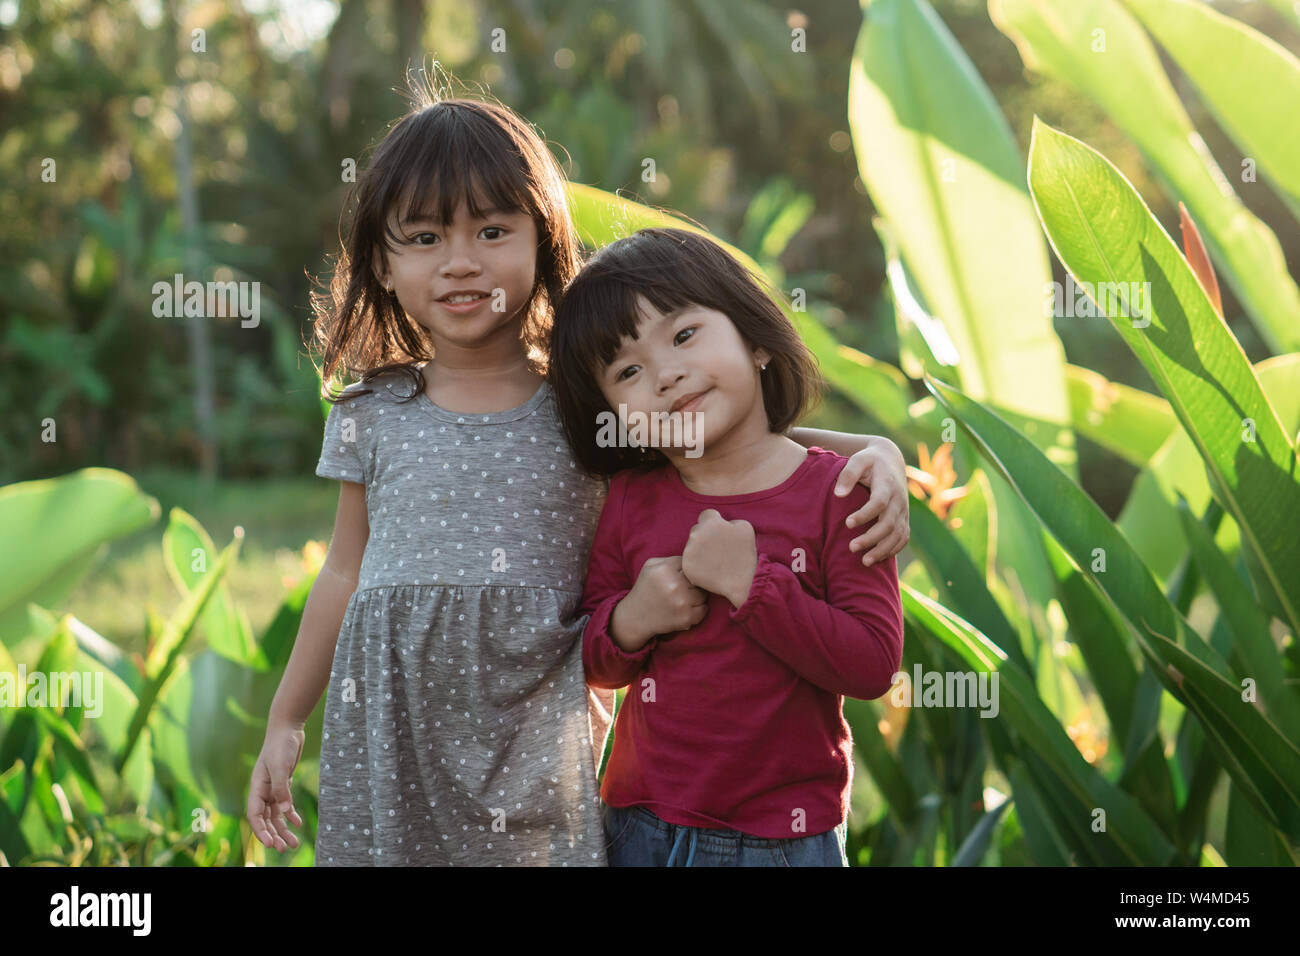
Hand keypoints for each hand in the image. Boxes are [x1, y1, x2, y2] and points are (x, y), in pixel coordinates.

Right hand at [247, 722, 305, 852]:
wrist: (287, 729)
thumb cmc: (281, 745)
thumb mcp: (281, 766)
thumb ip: (282, 789)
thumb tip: (284, 812)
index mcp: (257, 788)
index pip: (255, 815)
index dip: (261, 831)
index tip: (270, 844)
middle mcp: (263, 791)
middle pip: (265, 820)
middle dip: (274, 835)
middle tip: (284, 849)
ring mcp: (273, 789)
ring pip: (276, 815)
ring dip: (283, 829)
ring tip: (294, 843)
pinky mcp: (283, 784)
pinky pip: (284, 805)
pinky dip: (290, 815)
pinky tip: (297, 823)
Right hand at [614, 556, 708, 650]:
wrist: (635, 617)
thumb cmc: (646, 588)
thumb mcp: (651, 566)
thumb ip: (673, 559)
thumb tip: (696, 559)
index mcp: (665, 569)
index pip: (690, 564)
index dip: (686, 571)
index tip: (679, 577)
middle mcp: (674, 585)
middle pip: (699, 578)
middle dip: (693, 583)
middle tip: (681, 589)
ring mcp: (682, 603)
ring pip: (704, 594)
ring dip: (697, 596)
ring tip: (682, 599)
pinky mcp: (686, 618)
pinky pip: (704, 609)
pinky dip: (699, 609)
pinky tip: (685, 609)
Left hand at [680, 508, 757, 608]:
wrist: (740, 584)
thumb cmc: (745, 556)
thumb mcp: (745, 530)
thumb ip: (730, 522)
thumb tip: (722, 523)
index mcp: (712, 523)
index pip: (706, 515)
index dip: (712, 522)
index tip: (717, 532)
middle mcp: (698, 534)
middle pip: (696, 530)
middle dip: (705, 537)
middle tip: (717, 549)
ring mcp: (690, 549)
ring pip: (692, 545)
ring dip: (700, 550)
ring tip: (715, 562)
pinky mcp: (687, 565)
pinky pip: (689, 560)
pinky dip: (697, 564)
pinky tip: (709, 570)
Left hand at [834, 437, 909, 565]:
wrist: (890, 460)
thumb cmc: (869, 461)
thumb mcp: (858, 460)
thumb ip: (848, 475)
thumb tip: (838, 495)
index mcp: (887, 484)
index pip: (879, 503)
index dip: (865, 514)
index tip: (847, 523)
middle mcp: (899, 499)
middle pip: (889, 523)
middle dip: (872, 538)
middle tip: (851, 548)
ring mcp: (903, 511)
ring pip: (898, 535)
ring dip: (883, 550)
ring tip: (865, 561)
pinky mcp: (904, 518)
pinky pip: (903, 538)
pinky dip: (893, 550)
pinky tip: (878, 559)